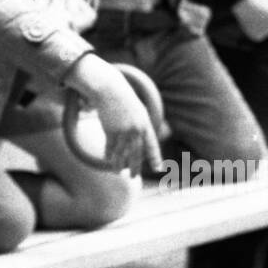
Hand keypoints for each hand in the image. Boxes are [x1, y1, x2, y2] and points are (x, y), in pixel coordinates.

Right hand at [67, 54, 163, 174]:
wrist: (110, 89)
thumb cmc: (125, 101)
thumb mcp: (138, 112)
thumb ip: (142, 127)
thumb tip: (143, 143)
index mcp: (145, 124)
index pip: (151, 145)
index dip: (155, 157)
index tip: (158, 168)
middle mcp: (135, 129)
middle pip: (136, 153)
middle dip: (135, 167)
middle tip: (133, 177)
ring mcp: (122, 130)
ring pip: (122, 153)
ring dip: (120, 164)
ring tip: (119, 172)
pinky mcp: (110, 130)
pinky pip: (110, 147)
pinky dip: (109, 155)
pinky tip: (109, 160)